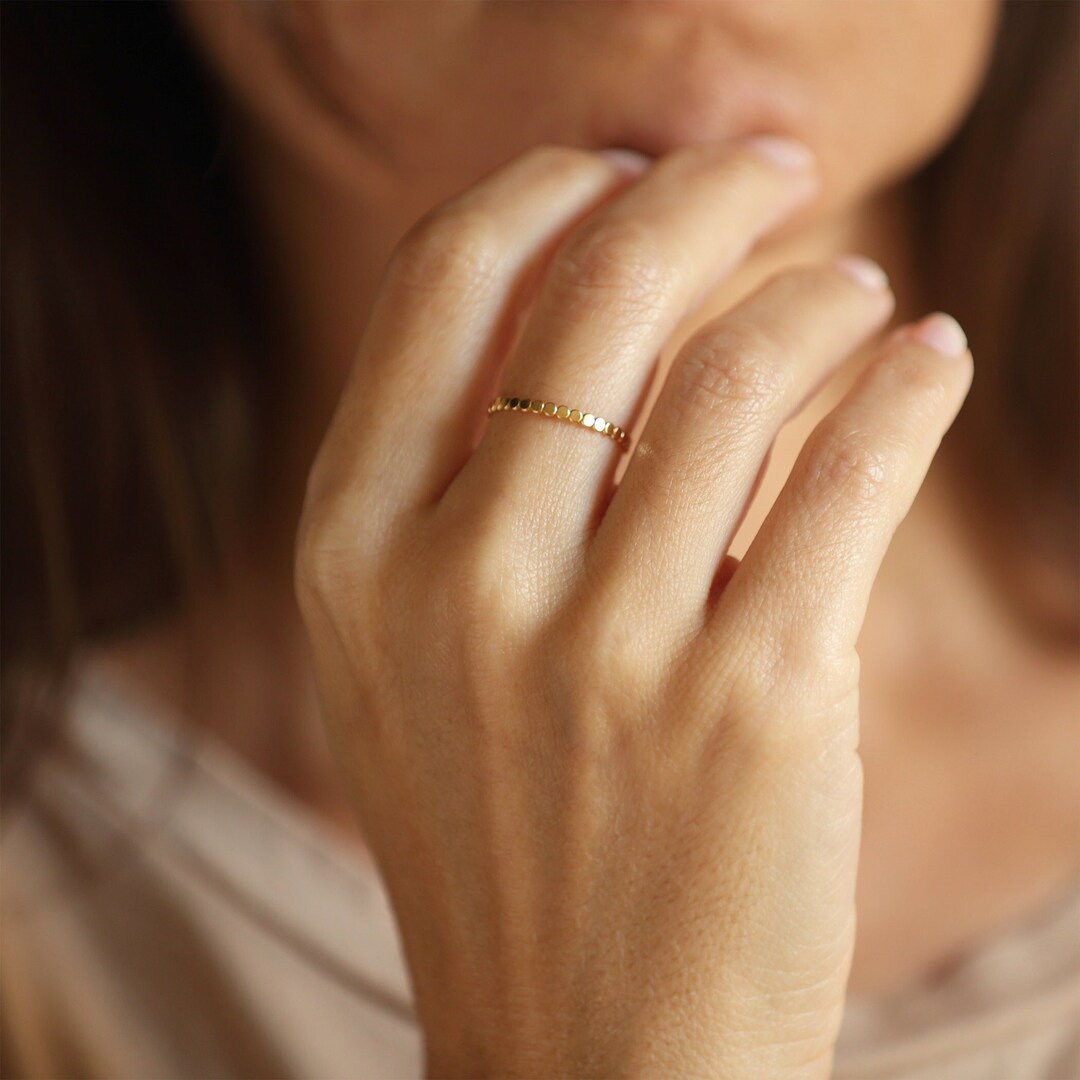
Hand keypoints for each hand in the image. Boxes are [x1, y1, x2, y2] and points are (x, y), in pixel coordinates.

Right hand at [295, 137, 972, 1077]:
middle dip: (694, 194)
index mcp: (353, 554)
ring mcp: (605, 649)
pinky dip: (906, 386)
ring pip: (739, 371)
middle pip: (598, 294)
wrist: (577, 1054)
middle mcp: (460, 583)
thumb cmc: (500, 837)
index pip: (439, 288)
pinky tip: (927, 353)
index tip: (620, 163)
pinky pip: (852, 474)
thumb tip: (582, 301)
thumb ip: (458, 486)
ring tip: (855, 287)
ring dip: (818, 294)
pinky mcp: (753, 704)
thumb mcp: (412, 658)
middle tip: (764, 168)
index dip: (540, 190)